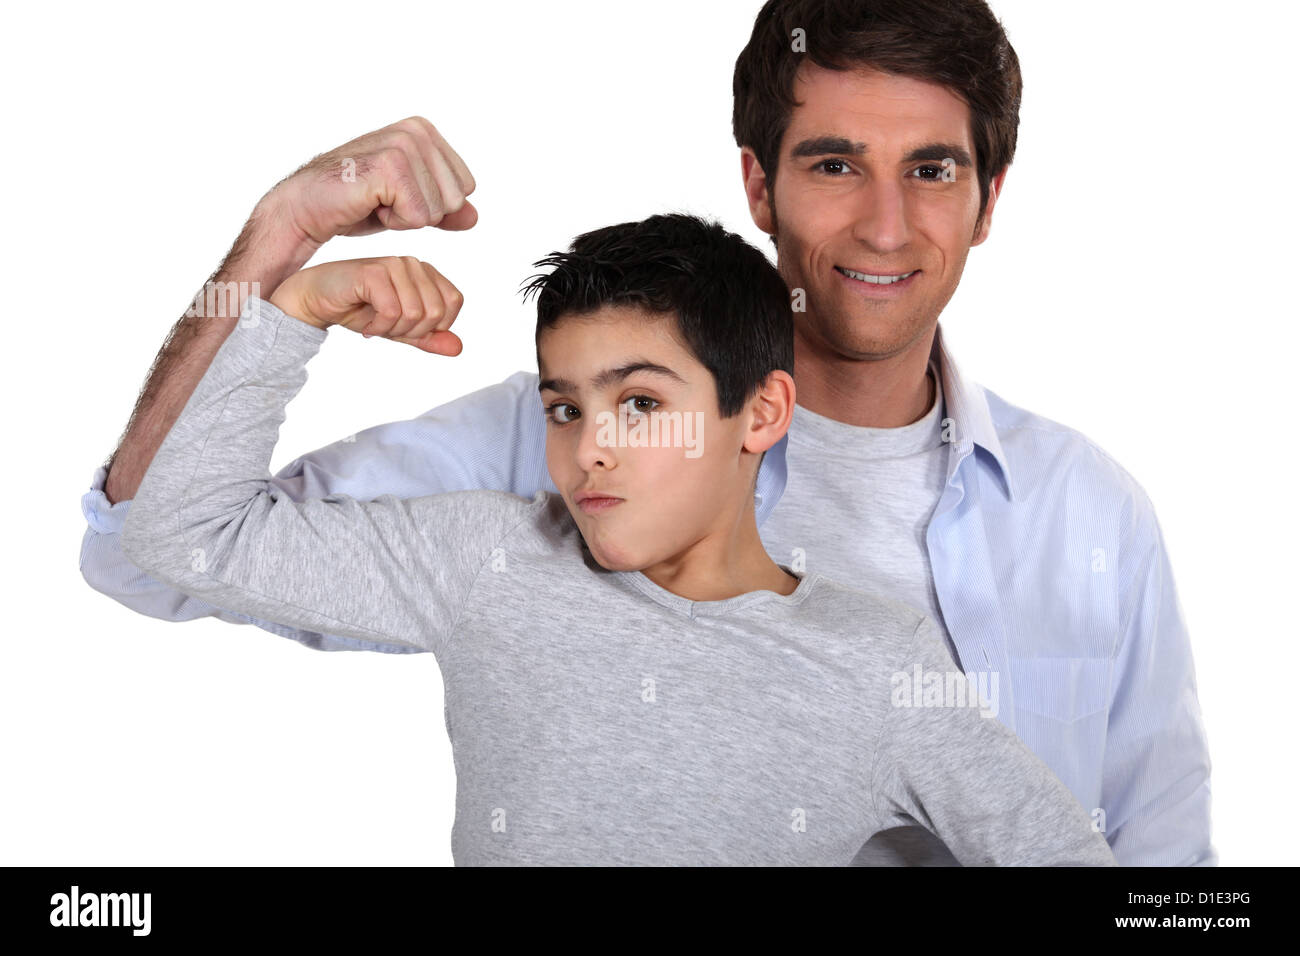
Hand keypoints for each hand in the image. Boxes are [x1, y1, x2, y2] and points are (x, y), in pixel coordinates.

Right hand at [261, 116, 477, 253]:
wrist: (309, 207)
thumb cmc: (355, 203)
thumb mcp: (408, 205)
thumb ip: (443, 208)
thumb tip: (474, 217)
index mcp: (424, 131)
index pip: (465, 187)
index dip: (432, 205)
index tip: (396, 196)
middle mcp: (416, 131)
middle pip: (456, 199)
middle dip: (421, 213)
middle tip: (383, 201)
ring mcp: (404, 145)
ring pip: (438, 210)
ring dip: (405, 218)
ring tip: (375, 201)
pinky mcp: (391, 167)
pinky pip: (419, 217)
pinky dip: (394, 222)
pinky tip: (368, 205)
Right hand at [270, 256, 463, 355]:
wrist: (317, 302)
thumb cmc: (358, 310)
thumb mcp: (400, 329)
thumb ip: (429, 338)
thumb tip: (458, 348)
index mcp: (424, 272)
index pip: (453, 303)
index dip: (432, 325)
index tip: (404, 326)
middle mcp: (412, 263)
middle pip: (436, 312)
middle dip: (411, 331)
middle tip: (386, 327)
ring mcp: (393, 264)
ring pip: (416, 314)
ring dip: (392, 329)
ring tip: (373, 322)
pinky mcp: (374, 272)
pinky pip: (392, 312)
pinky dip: (378, 326)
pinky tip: (364, 322)